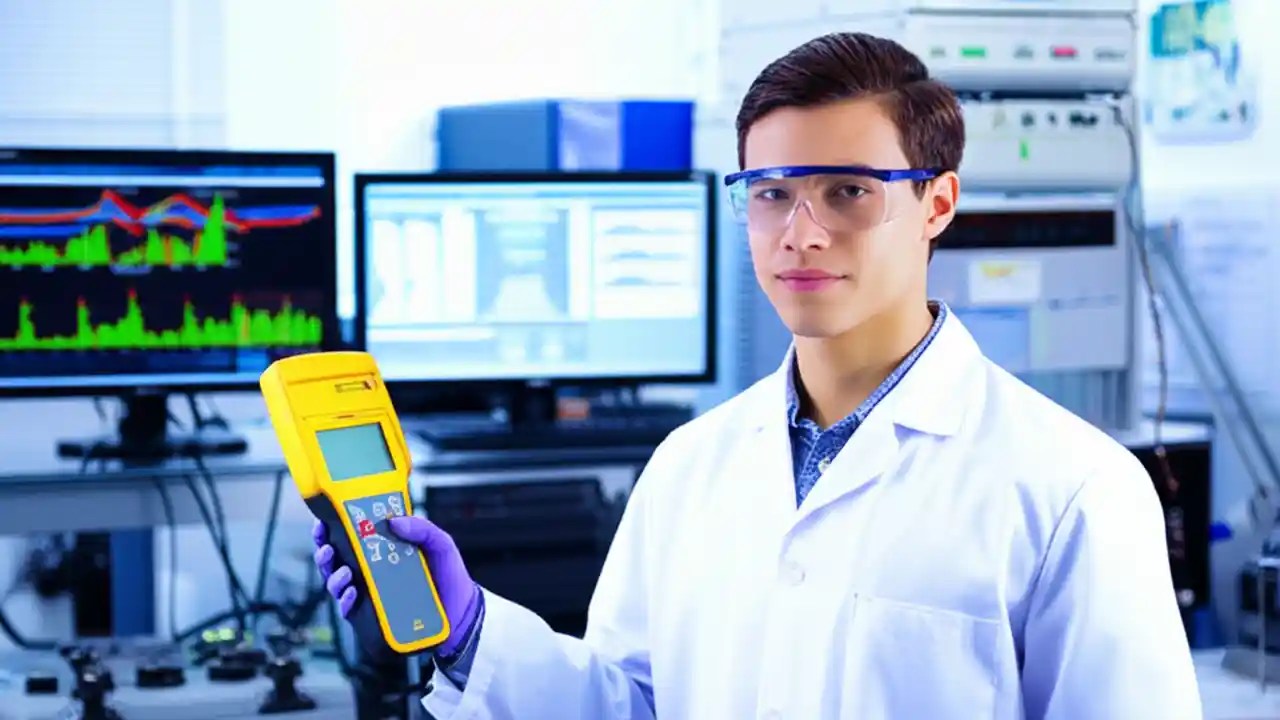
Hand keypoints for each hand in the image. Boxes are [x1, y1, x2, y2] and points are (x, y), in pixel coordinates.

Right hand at [311, 516, 481, 654]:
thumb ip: (422, 528)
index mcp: (382, 549)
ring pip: (335, 584)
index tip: (323, 521)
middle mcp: (369, 571)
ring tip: (345, 572)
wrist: (461, 614)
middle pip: (334, 559)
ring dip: (332, 576)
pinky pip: (347, 609)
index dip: (331, 529)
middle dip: (323, 551)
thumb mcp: (440, 544)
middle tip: (326, 546)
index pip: (349, 536)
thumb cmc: (448, 577)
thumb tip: (394, 521)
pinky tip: (351, 592)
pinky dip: (344, 601)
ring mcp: (367, 594)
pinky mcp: (369, 616)